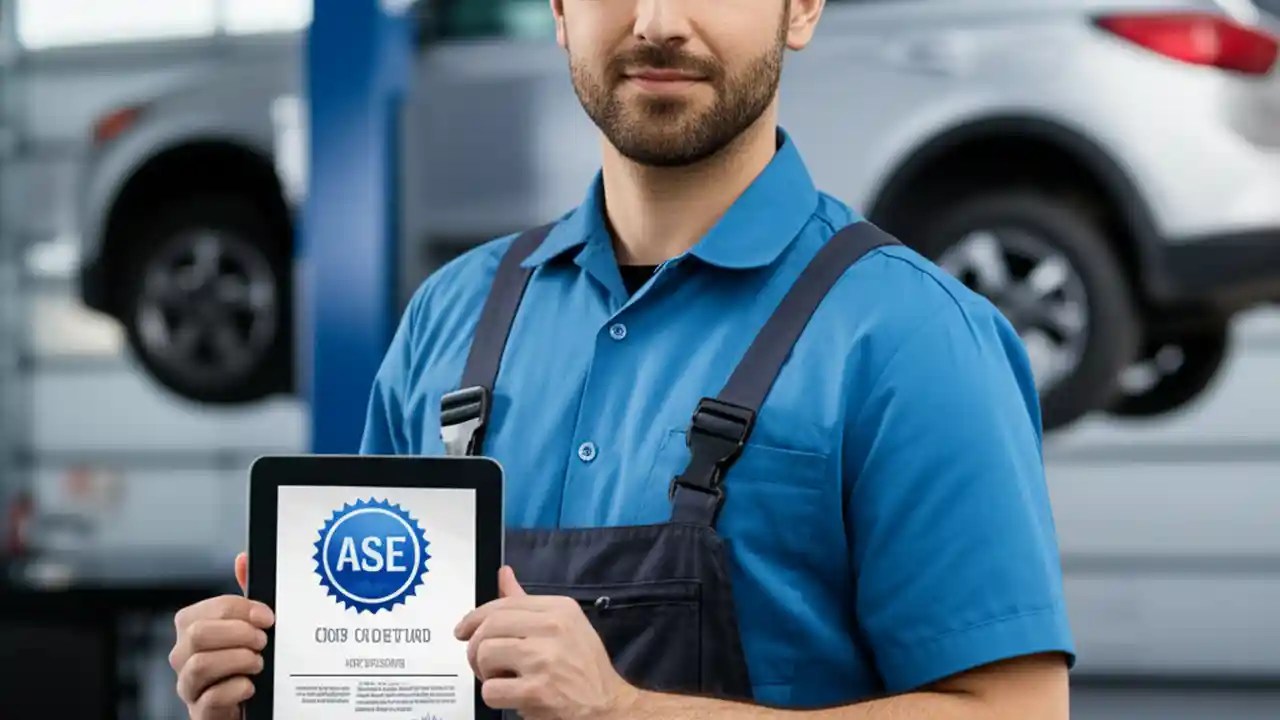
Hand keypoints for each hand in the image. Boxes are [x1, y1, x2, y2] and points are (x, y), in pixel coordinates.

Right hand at [169, 552, 274, 719]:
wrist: (256, 705)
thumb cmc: (247, 664)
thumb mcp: (248, 629)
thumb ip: (244, 598)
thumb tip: (243, 559)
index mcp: (194, 630)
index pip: (209, 610)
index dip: (240, 610)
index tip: (267, 617)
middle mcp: (184, 657)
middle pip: (198, 634)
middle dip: (239, 633)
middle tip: (263, 641)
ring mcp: (189, 686)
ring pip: (199, 665)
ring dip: (238, 660)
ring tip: (259, 663)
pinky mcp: (200, 714)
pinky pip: (210, 700)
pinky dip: (235, 690)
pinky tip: (250, 686)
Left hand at [454, 567, 639, 719]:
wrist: (609, 707)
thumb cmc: (586, 668)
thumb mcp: (565, 626)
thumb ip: (528, 603)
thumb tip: (504, 575)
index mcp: (560, 609)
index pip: (503, 603)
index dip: (474, 617)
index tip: (463, 630)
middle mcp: (553, 628)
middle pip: (488, 627)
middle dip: (476, 648)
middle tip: (483, 663)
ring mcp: (544, 659)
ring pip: (485, 655)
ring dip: (486, 673)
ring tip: (503, 679)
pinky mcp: (537, 691)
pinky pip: (491, 690)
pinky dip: (495, 697)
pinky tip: (512, 697)